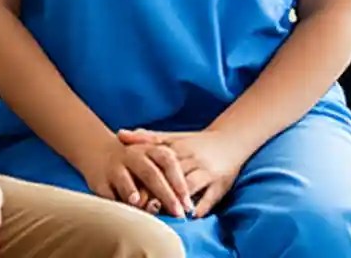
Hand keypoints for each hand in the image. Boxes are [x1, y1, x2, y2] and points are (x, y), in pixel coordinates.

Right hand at [71, 137, 191, 217]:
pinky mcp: (99, 179)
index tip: (188, 202)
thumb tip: (185, 206)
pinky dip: (114, 201)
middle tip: (177, 212)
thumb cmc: (133, 162)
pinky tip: (122, 210)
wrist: (97, 149)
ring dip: (131, 190)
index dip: (179, 182)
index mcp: (149, 149)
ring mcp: (114, 167)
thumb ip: (166, 178)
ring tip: (139, 202)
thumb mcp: (150, 160)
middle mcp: (132, 155)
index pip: (168, 162)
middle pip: (151, 173)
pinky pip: (107, 192)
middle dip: (165, 194)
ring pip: (124, 179)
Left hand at [118, 129, 249, 217]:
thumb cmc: (194, 142)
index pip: (158, 162)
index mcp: (178, 147)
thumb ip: (147, 138)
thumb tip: (119, 134)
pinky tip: (190, 216)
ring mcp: (207, 171)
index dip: (145, 177)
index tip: (133, 192)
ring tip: (166, 213)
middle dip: (159, 191)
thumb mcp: (172, 137)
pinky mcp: (221, 184)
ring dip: (178, 200)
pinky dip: (201, 207)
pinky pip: (211, 197)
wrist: (230, 140)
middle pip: (173, 175)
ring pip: (191, 186)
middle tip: (146, 207)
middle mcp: (192, 158)